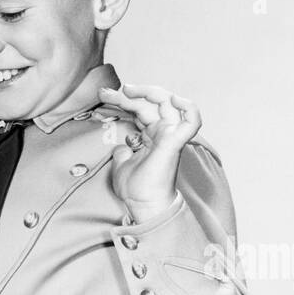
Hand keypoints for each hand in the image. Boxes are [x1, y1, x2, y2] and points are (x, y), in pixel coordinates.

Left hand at [101, 82, 200, 220]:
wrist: (142, 203)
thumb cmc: (135, 189)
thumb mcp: (121, 164)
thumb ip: (123, 151)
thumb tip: (122, 145)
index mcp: (151, 135)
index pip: (140, 109)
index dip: (122, 101)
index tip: (102, 97)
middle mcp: (162, 132)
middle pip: (148, 103)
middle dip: (126, 95)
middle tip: (105, 92)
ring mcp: (170, 134)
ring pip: (165, 102)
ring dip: (146, 92)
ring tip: (125, 90)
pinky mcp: (176, 141)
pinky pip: (191, 119)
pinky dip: (187, 106)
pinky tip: (172, 99)